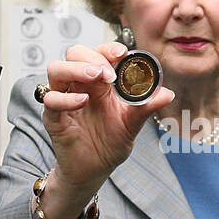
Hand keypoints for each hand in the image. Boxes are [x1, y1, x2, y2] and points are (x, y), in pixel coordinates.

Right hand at [40, 42, 173, 202]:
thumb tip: (167, 94)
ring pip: (57, 69)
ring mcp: (64, 99)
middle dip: (93, 57)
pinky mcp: (54, 118)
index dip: (108, 48)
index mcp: (99, 82)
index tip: (122, 53)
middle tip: (110, 73)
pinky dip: (66, 98)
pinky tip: (82, 101)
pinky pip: (51, 100)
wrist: (94, 170)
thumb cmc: (109, 144)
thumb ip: (146, 108)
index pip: (98, 52)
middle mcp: (80, 86)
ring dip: (77, 69)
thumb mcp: (132, 125)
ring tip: (97, 77)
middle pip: (74, 54)